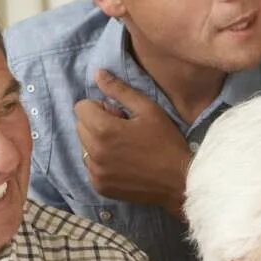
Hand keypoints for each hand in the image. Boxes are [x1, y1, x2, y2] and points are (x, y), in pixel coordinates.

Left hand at [73, 70, 191, 213]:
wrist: (181, 182)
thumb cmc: (167, 143)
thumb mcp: (149, 110)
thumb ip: (120, 91)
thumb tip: (97, 74)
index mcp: (103, 129)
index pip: (81, 107)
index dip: (101, 108)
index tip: (121, 117)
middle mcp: (93, 151)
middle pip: (80, 126)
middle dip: (97, 125)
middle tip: (125, 133)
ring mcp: (95, 171)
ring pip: (85, 147)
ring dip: (99, 144)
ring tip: (125, 151)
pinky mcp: (99, 186)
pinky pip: (91, 167)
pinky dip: (103, 164)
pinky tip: (125, 166)